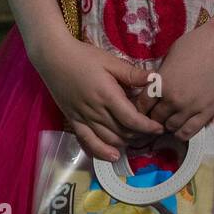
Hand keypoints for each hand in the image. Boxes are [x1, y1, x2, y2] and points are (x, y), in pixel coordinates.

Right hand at [31, 36, 162, 161]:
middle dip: (140, 135)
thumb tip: (154, 80)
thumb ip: (132, 74)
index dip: (148, 126)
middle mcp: (96, 111)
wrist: (54, 59)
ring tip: (139, 138)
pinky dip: (101, 152)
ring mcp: (83, 119)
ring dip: (125, 142)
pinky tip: (113, 156)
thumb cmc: (84, 57)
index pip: (132, 119)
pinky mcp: (74, 122)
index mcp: (107, 95)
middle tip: (153, 131)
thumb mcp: (110, 61)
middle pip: (122, 132)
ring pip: (108, 139)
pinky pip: (88, 142)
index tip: (160, 127)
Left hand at [131, 20, 213, 140]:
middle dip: (154, 117)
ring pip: (170, 127)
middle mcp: (173, 99)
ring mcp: (191, 108)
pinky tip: (180, 127)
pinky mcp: (207, 113)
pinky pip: (188, 132)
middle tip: (157, 114)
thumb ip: (161, 74)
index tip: (144, 108)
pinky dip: (181, 133)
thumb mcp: (171, 55)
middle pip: (155, 118)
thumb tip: (155, 85)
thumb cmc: (196, 43)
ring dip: (168, 124)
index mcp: (161, 83)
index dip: (141, 107)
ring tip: (170, 119)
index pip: (142, 105)